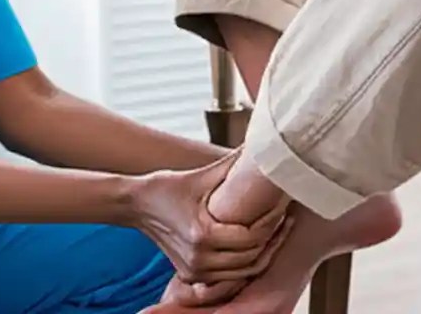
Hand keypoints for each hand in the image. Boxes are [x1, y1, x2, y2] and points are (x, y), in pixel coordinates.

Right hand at [131, 152, 288, 283]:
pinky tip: (253, 246)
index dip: (272, 222)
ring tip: (274, 232)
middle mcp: (199, 258)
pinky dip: (243, 265)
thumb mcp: (201, 175)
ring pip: (243, 273)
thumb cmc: (166, 186)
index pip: (252, 237)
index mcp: (202, 234)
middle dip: (272, 239)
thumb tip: (260, 144)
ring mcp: (194, 271)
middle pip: (252, 258)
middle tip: (285, 219)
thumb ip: (233, 165)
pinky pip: (228, 277)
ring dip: (261, 255)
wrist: (135, 205)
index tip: (283, 207)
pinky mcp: (191, 275)